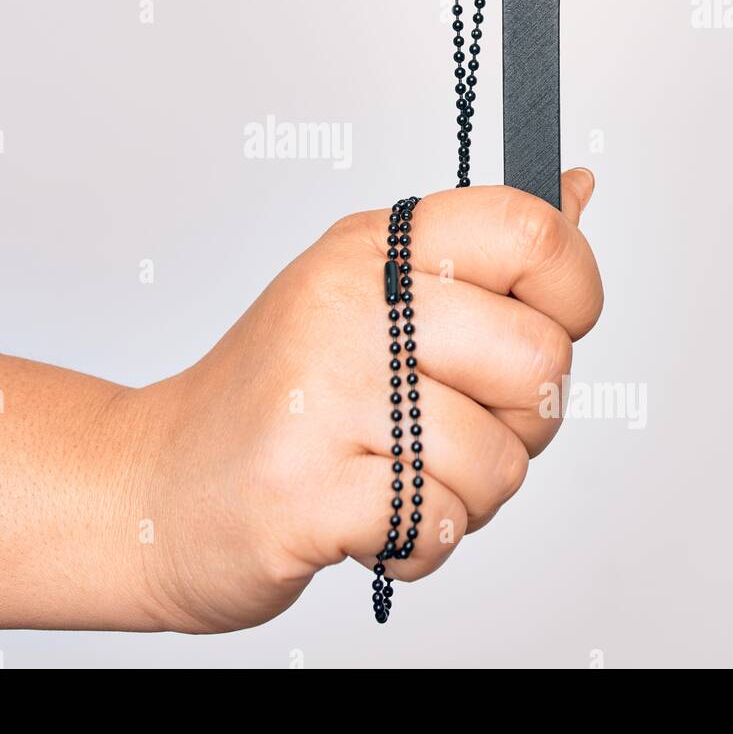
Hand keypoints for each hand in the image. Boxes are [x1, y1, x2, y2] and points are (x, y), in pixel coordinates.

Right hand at [135, 170, 601, 631]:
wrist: (157, 482)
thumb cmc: (279, 396)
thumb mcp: (369, 299)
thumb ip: (478, 260)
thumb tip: (575, 191)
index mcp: (371, 251)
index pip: (528, 229)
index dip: (573, 290)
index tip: (545, 328)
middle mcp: (347, 305)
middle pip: (537, 359)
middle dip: (524, 421)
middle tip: (456, 428)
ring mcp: (320, 395)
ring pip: (498, 460)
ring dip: (466, 494)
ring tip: (399, 475)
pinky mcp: (304, 489)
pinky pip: (438, 523)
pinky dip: (419, 542)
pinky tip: (369, 518)